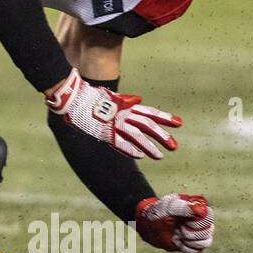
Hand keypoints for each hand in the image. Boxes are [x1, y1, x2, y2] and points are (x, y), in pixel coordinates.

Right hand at [45, 68, 179, 158]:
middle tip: (174, 146)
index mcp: (126, 105)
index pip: (150, 112)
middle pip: (148, 125)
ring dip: (150, 147)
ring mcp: (115, 123)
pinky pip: (121, 143)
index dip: (165, 118)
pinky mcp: (104, 132)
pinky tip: (140, 156)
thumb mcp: (111, 96)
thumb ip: (125, 101)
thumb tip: (138, 99)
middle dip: (162, 136)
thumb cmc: (89, 96)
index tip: (179, 123)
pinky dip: (131, 149)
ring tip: (160, 156)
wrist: (73, 97)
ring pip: (138, 136)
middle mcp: (123, 114)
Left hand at [136, 194, 213, 252]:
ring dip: (189, 241)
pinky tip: (177, 241)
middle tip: (179, 229)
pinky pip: (197, 250)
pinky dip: (186, 248)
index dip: (199, 222)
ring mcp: (197, 232)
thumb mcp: (168, 208)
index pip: (208, 216)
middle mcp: (200, 220)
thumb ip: (184, 208)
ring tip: (178, 235)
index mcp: (197, 208)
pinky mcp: (192, 244)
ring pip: (205, 242)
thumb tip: (201, 210)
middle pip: (208, 231)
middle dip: (192, 233)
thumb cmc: (159, 212)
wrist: (148, 224)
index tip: (186, 222)